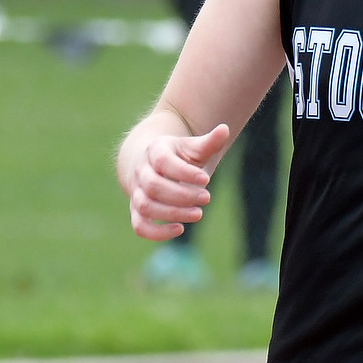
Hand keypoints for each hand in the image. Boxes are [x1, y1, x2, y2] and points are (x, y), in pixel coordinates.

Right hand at [117, 124, 229, 240]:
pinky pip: (139, 226)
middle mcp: (141, 172)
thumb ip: (209, 142)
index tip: (206, 179)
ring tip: (198, 214)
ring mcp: (137, 193)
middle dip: (182, 195)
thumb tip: (225, 129)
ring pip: (146, 206)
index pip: (163, 161)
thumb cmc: (178, 157)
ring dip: (172, 213)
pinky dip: (157, 233)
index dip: (184, 172)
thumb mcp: (192, 147)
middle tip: (207, 198)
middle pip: (154, 186)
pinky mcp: (138, 212)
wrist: (151, 166)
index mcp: (154, 151)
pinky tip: (180, 229)